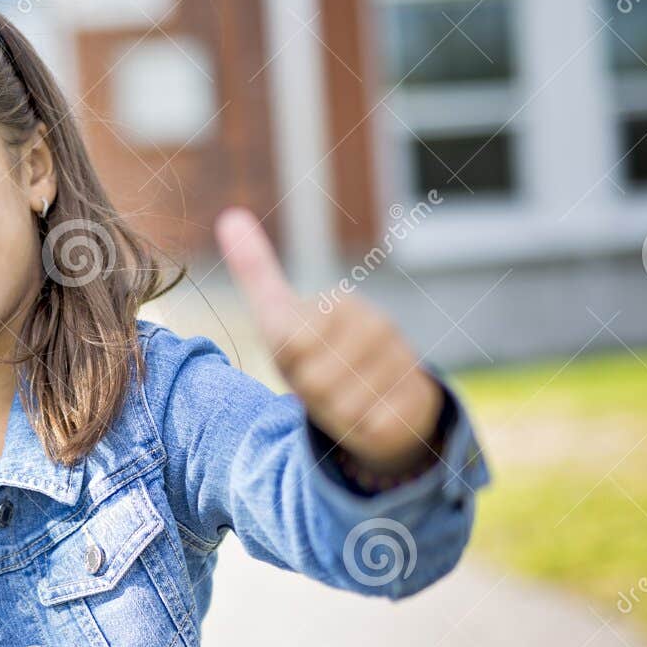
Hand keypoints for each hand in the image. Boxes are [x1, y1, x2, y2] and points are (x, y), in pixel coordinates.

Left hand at [215, 206, 442, 472]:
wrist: (380, 402)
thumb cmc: (320, 357)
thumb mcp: (281, 317)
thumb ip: (256, 271)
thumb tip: (229, 215)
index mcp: (343, 304)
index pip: (290, 345)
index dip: (291, 365)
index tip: (305, 360)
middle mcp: (379, 326)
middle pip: (311, 379)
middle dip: (311, 392)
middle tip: (325, 385)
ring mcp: (403, 362)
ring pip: (338, 406)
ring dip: (335, 413)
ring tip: (348, 399)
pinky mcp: (417, 401)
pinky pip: (365, 427)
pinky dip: (360, 431)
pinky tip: (372, 417)